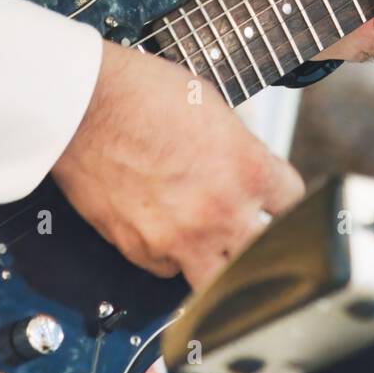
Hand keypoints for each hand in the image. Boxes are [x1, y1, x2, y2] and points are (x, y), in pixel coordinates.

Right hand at [51, 42, 303, 286]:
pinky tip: (168, 230)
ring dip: (219, 260)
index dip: (281, 196)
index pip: (292, 202)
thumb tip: (247, 170)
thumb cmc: (143, 94)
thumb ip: (240, 150)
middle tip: (249, 224)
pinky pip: (170, 269)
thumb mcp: (215, 109)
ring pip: (219, 278)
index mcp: (248, 171)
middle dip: (259, 236)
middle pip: (264, 251)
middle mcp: (221, 213)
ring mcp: (180, 239)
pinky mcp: (141, 250)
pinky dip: (173, 256)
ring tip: (210, 237)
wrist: (82, 107)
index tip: (272, 195)